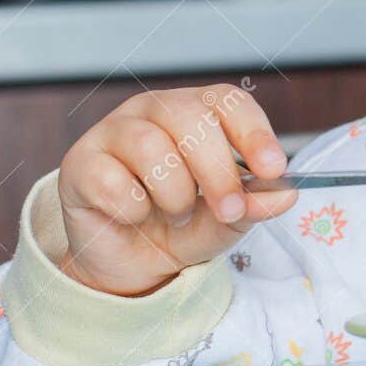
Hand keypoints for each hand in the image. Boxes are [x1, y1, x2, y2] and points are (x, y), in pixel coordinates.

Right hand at [56, 83, 297, 295]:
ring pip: (151, 147)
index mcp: (197, 111)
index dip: (253, 133)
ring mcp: (113, 132)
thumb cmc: (182, 227)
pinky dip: (133, 209)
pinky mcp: (80, 163)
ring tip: (175, 214)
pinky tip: (135, 217)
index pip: (228, 101)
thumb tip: (285, 193)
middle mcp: (154, 111)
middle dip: (217, 171)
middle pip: (191, 119)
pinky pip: (112, 180)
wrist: (133, 264)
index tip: (272, 169)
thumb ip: (255, 204)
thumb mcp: (228, 220)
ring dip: (174, 194)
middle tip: (227, 209)